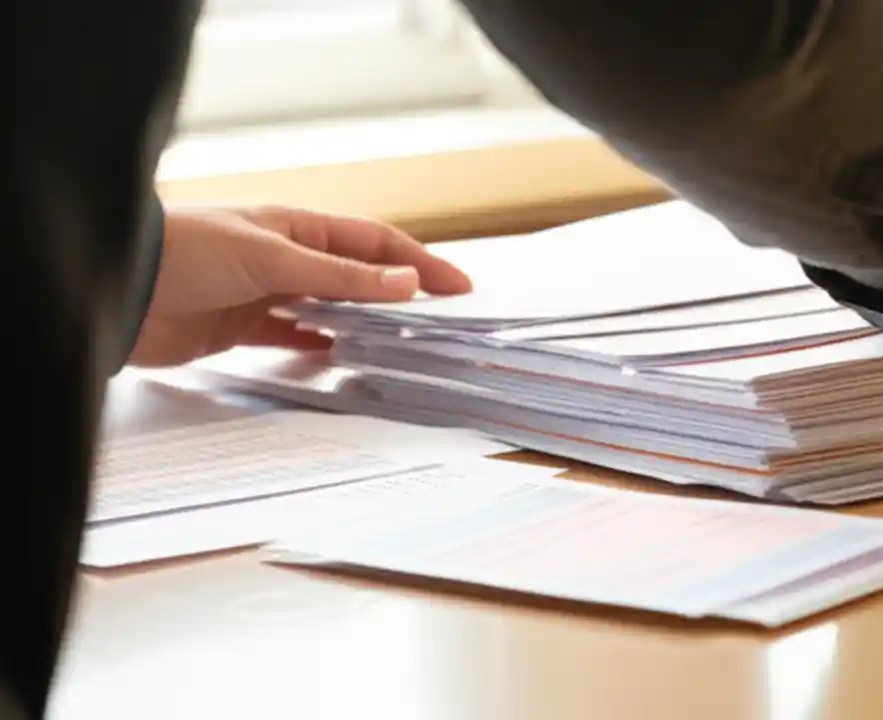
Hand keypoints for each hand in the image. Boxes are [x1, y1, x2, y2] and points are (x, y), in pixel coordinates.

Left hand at [127, 205, 470, 366]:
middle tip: (444, 318)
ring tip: (403, 342)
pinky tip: (340, 358)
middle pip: (358, 275)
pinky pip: (293, 336)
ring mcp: (263, 292)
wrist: (118, 288)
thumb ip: (338, 275)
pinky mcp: (239, 326)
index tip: (459, 287)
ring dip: (365, 321)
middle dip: (401, 293)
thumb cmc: (186, 252)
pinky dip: (319, 346)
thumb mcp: (271, 258)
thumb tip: (405, 282)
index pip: (374, 244)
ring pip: (330, 308)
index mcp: (296, 227)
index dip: (419, 263)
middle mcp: (285, 256)